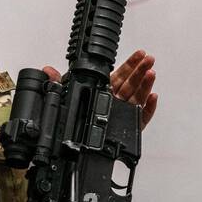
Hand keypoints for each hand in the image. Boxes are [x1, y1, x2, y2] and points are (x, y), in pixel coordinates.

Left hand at [41, 49, 157, 129]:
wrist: (80, 148)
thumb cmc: (76, 121)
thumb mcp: (66, 98)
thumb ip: (58, 83)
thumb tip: (47, 71)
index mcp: (104, 91)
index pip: (119, 74)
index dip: (130, 63)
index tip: (139, 54)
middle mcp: (116, 101)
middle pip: (132, 83)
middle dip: (141, 70)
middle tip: (149, 60)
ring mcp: (125, 113)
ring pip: (138, 97)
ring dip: (146, 85)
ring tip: (151, 74)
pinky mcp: (131, 127)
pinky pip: (142, 117)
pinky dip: (149, 108)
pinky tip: (153, 98)